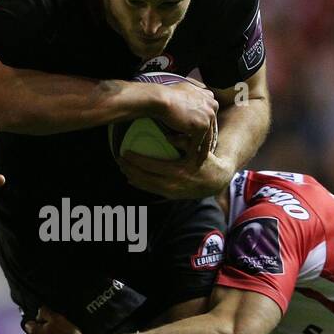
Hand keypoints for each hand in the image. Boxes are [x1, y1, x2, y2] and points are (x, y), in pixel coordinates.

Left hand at [117, 149, 234, 199]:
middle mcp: (172, 185)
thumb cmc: (207, 161)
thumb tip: (167, 136)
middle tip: (118, 158)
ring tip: (122, 167)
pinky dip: (140, 184)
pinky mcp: (170, 197)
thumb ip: (184, 142)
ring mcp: (170, 193)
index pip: (151, 166)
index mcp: (178, 172)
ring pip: (146, 186)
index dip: (136, 160)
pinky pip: (151, 190)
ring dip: (132, 176)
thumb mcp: (199, 150)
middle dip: (129, 168)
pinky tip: (132, 178)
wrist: (216, 182)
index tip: (125, 152)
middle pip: (144, 177)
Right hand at [153, 79, 218, 157]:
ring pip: (207, 137)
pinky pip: (198, 143)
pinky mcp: (201, 127)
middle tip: (204, 152)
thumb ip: (195, 92)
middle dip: (208, 140)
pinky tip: (191, 160)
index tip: (203, 137)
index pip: (210, 117)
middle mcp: (213, 106)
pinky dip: (194, 152)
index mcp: (210, 98)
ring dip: (203, 150)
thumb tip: (195, 91)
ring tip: (199, 160)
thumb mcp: (186, 88)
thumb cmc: (168, 94)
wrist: (161, 99)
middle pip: (211, 128)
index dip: (206, 127)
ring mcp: (208, 117)